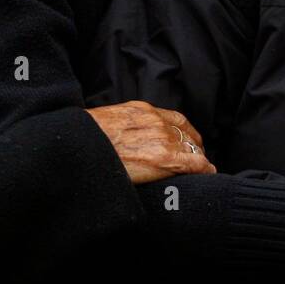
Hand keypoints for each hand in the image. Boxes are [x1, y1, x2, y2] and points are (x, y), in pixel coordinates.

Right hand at [84, 100, 214, 182]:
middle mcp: (156, 121)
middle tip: (197, 157)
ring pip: (191, 148)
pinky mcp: (163, 158)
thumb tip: (124, 138)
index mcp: (142, 111)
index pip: (175, 119)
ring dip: (197, 158)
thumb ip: (124, 126)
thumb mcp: (107, 122)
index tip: (188, 140)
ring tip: (201, 168)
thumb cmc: (84, 138)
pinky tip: (207, 173)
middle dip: (193, 146)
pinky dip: (203, 168)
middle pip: (185, 133)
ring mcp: (161, 139)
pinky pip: (193, 163)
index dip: (185, 132)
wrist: (77, 147)